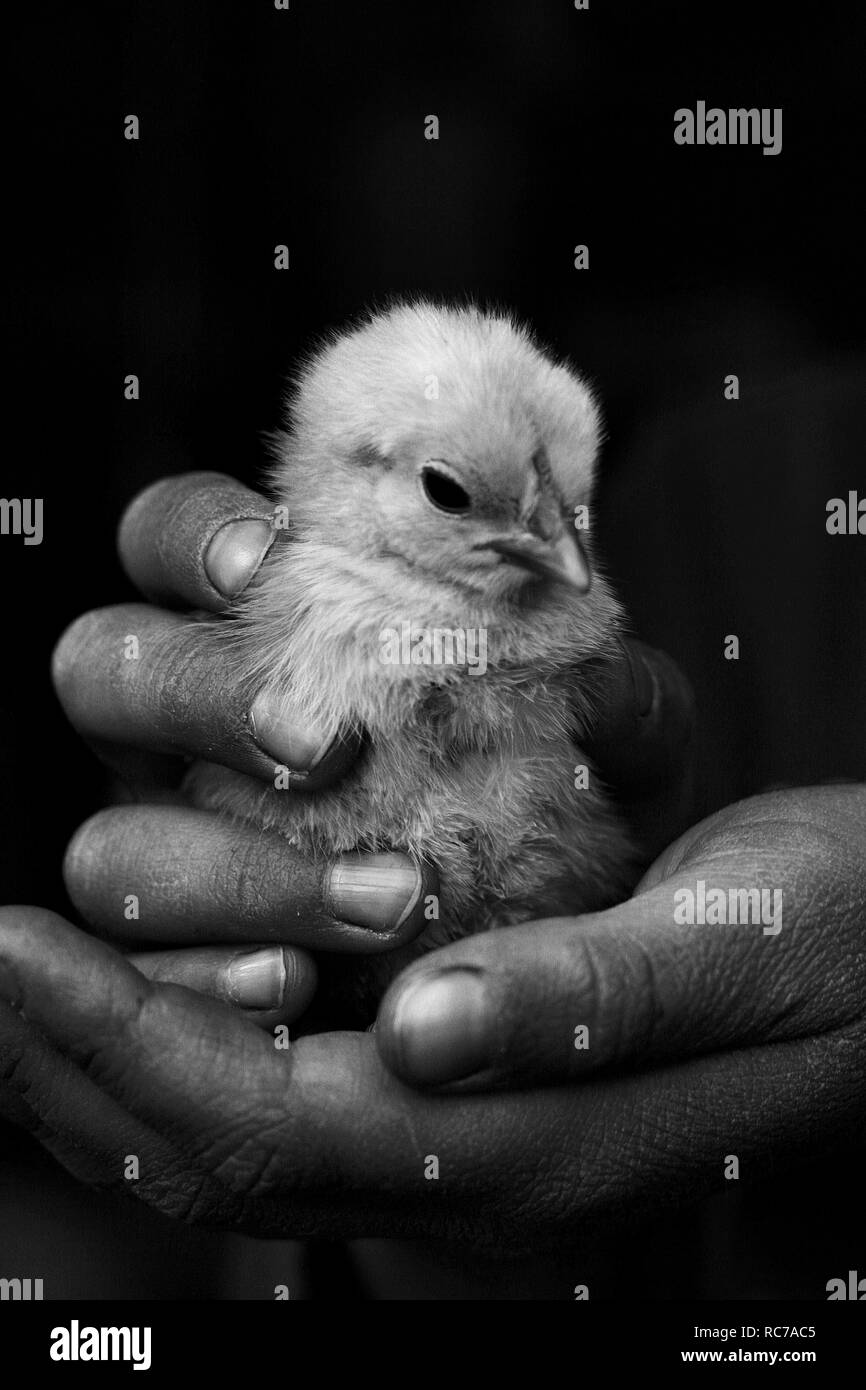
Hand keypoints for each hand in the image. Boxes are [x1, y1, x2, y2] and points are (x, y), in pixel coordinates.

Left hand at [1, 786, 861, 1245]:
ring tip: (24, 971)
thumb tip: (419, 1028)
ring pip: (234, 1133)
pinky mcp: (471, 1083)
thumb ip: (588, 999)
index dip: (119, 1040)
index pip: (262, 1120)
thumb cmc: (841, 944)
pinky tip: (158, 975)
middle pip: (214, 1151)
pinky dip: (193, 1038)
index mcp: (523, 1140)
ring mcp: (466, 1130)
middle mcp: (472, 1155)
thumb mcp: (741, 949)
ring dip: (110, 1056)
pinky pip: (287, 1091)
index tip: (10, 946)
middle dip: (70, 1061)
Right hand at [52, 471, 695, 1022]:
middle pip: (101, 668)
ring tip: (383, 899)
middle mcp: (185, 731)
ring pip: (105, 842)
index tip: (268, 562)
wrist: (558, 944)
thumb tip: (611, 690)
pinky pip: (136, 972)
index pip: (172, 536)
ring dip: (227, 871)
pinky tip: (296, 986)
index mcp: (266, 631)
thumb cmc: (569, 812)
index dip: (193, 537)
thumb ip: (622, 707)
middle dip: (193, 696)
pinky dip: (206, 979)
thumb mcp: (612, 753)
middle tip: (319, 747)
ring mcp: (166, 842)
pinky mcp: (176, 956)